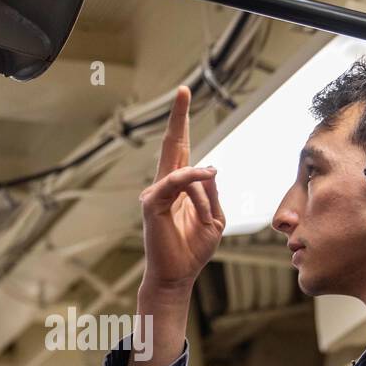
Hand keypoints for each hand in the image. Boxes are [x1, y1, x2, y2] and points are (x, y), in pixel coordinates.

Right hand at [137, 85, 225, 293]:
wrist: (176, 275)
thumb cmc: (193, 249)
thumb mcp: (215, 219)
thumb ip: (212, 194)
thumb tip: (209, 172)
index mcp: (181, 187)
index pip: (182, 150)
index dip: (183, 124)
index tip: (184, 95)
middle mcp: (165, 185)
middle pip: (173, 145)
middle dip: (179, 118)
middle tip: (183, 90)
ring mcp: (155, 193)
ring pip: (184, 171)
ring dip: (203, 191)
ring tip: (209, 218)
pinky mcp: (150, 203)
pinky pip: (174, 183)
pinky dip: (192, 183)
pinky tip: (206, 177)